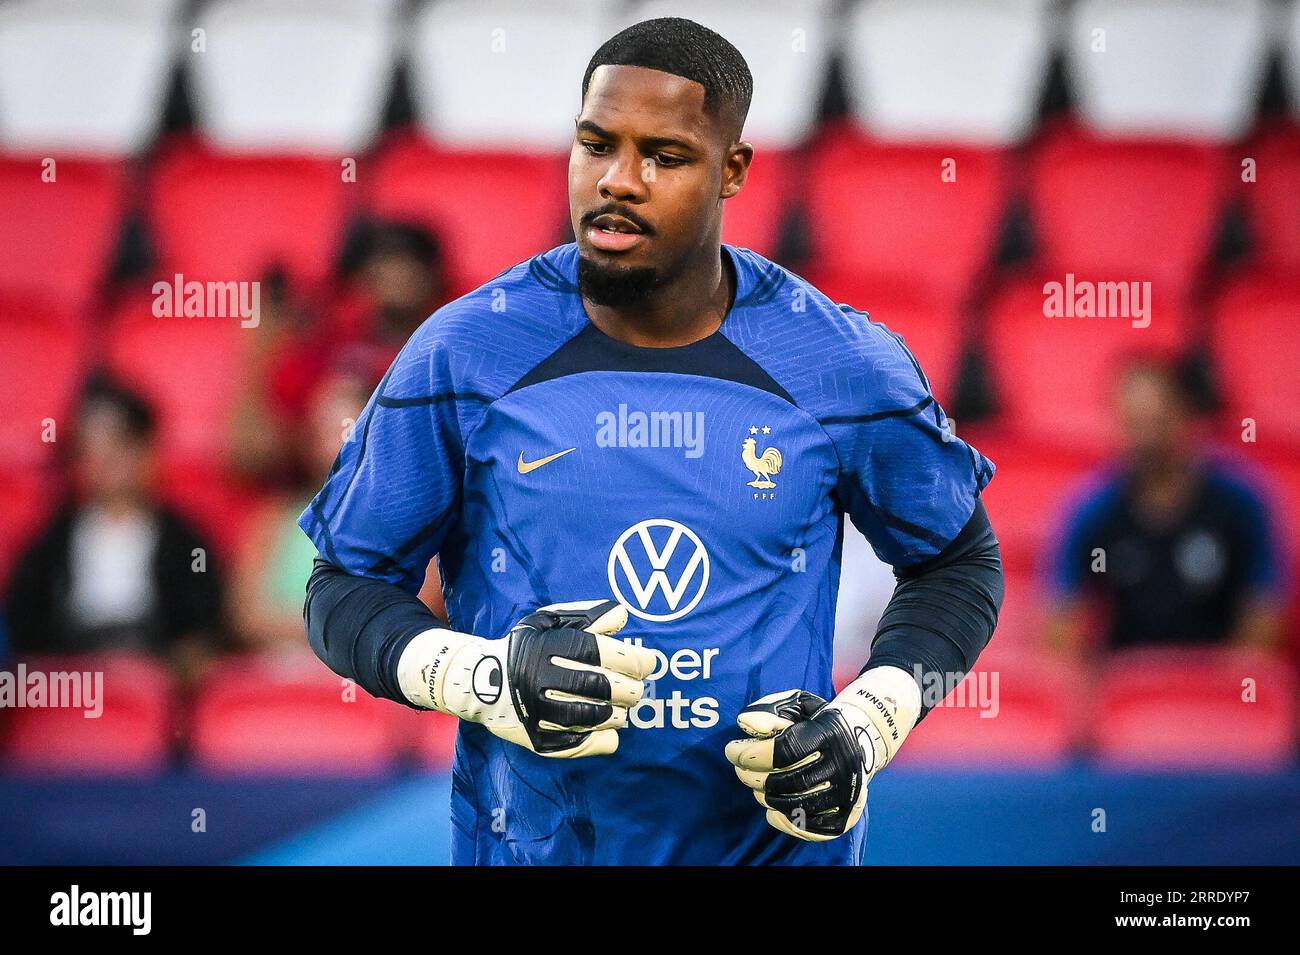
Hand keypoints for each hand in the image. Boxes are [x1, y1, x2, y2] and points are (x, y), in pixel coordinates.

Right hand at [399, 599, 656, 756]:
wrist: (478, 682)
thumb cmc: (526, 647)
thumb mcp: (548, 621)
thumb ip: (587, 616)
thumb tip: (623, 616)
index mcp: (547, 646)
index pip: (600, 652)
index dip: (632, 658)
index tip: (650, 662)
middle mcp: (540, 678)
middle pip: (601, 687)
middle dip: (630, 689)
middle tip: (637, 689)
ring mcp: (537, 712)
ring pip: (593, 718)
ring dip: (618, 715)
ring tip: (622, 709)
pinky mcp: (536, 738)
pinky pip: (579, 745)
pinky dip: (601, 740)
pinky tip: (609, 732)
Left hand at [725, 667, 920, 840]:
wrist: (862, 739)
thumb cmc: (817, 721)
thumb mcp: (797, 706)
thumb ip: (770, 713)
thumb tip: (744, 723)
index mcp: (829, 733)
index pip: (784, 751)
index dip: (752, 754)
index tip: (732, 750)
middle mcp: (842, 765)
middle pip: (787, 782)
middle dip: (753, 777)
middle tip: (741, 769)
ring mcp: (846, 793)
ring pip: (795, 806)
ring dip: (766, 797)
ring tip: (757, 785)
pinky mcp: (846, 815)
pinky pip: (810, 828)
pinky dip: (784, 821)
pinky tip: (772, 808)